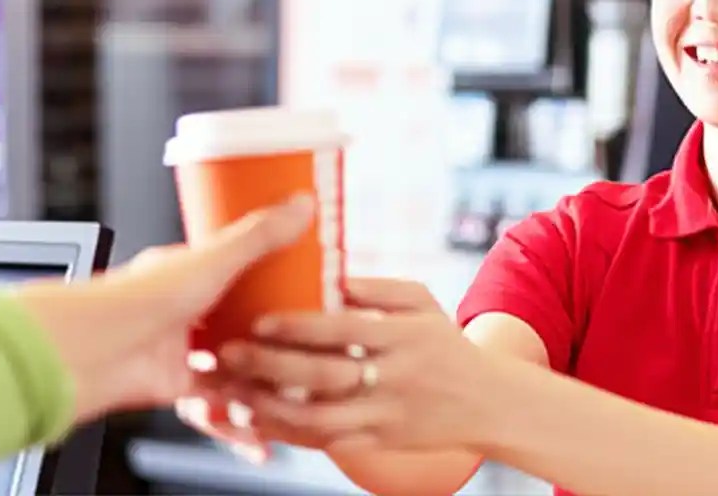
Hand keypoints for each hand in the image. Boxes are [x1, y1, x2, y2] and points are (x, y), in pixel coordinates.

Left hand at [15, 194, 315, 429]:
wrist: (92, 354)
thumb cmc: (136, 300)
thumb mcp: (214, 258)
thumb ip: (260, 236)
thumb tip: (300, 204)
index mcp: (188, 269)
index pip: (238, 265)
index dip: (272, 271)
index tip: (304, 276)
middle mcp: (183, 307)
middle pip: (238, 315)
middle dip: (272, 327)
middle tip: (309, 331)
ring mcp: (179, 346)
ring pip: (231, 358)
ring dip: (260, 368)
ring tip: (296, 374)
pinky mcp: (175, 384)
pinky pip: (215, 398)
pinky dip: (239, 409)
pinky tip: (263, 415)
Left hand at [204, 278, 500, 454]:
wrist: (487, 402)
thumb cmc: (446, 344)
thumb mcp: (424, 303)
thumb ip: (379, 288)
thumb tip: (333, 276)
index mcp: (405, 335)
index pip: (343, 329)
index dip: (298, 326)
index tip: (260, 320)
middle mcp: (395, 377)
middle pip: (323, 374)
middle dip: (270, 366)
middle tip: (230, 354)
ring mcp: (387, 415)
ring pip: (320, 416)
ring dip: (271, 407)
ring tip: (234, 393)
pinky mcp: (381, 442)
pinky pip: (329, 442)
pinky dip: (291, 435)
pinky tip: (261, 422)